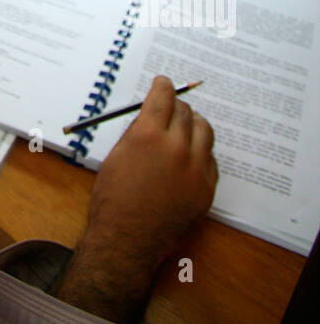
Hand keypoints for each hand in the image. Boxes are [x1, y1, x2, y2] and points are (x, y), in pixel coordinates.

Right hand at [52, 77, 216, 323]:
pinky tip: (188, 159)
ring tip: (184, 130)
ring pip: (205, 131)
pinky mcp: (207, 188)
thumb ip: (138, 131)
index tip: (164, 83)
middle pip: (186, 112)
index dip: (164, 86)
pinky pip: (211, 159)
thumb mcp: (117, 155)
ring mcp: (196, 169)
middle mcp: (177, 148)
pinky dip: (201, 153)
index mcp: (149, 136)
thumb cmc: (113, 197)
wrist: (127, 240)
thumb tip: (152, 115)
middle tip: (169, 110)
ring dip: (193, 125)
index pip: (164, 97)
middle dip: (176, 107)